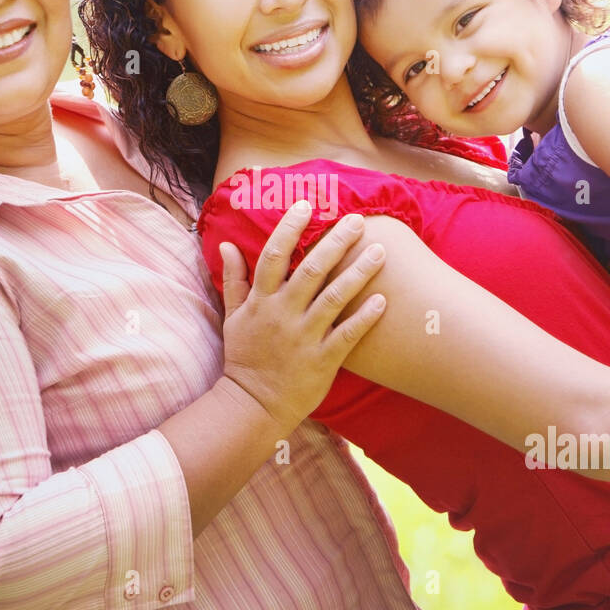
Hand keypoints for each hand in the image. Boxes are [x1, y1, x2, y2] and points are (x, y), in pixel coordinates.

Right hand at [219, 201, 387, 428]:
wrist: (253, 404)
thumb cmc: (244, 357)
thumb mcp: (233, 316)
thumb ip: (234, 279)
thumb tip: (226, 244)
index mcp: (262, 301)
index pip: (274, 255)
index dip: (290, 227)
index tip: (307, 205)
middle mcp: (283, 314)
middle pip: (312, 269)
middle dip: (336, 241)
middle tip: (358, 220)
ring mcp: (304, 337)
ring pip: (335, 298)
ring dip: (359, 273)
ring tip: (380, 252)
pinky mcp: (323, 360)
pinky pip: (348, 335)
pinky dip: (365, 317)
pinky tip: (383, 299)